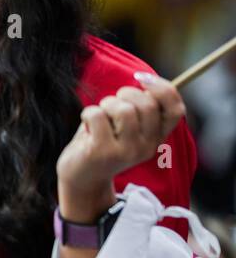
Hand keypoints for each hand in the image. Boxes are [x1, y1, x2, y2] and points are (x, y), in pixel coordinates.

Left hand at [56, 72, 184, 221]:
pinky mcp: (103, 153)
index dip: (162, 88)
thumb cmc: (102, 141)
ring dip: (106, 104)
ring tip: (100, 117)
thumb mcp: (127, 126)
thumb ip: (139, 108)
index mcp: (156, 138)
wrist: (81, 177)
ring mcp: (126, 152)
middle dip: (126, 93)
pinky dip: (88, 113)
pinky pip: (97, 115)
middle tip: (112, 103)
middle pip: (148, 104)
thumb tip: (146, 80)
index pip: (176, 109)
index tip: (141, 79)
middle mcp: (147, 147)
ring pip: (123, 109)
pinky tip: (86, 126)